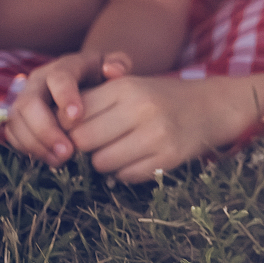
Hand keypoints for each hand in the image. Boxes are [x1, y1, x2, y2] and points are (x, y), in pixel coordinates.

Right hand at [1, 49, 132, 165]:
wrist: (86, 84)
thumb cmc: (102, 77)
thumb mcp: (114, 65)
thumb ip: (119, 63)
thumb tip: (113, 71)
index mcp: (63, 67)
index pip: (58, 77)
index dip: (65, 96)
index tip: (77, 118)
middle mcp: (38, 81)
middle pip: (29, 102)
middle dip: (45, 129)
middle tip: (68, 151)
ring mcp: (25, 100)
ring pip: (17, 121)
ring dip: (36, 143)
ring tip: (61, 160)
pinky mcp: (19, 118)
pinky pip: (13, 134)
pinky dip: (28, 149)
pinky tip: (50, 160)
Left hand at [67, 73, 263, 182]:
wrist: (210, 107)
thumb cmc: (159, 97)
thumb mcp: (129, 87)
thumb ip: (94, 102)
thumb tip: (53, 131)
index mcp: (125, 86)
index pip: (74, 116)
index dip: (67, 130)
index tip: (73, 133)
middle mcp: (141, 108)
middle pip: (83, 141)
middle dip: (82, 148)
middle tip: (94, 145)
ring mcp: (156, 134)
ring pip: (102, 163)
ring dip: (103, 162)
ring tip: (118, 150)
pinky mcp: (168, 157)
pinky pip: (126, 176)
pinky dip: (124, 172)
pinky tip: (137, 158)